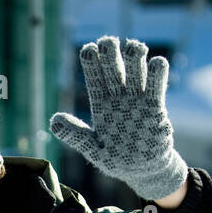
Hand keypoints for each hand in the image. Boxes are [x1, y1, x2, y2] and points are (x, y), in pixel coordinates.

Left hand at [49, 37, 186, 200]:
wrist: (143, 171)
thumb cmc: (117, 159)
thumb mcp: (93, 150)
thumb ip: (76, 136)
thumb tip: (54, 121)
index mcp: (102, 106)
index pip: (95, 79)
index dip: (91, 62)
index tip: (89, 49)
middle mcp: (119, 98)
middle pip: (114, 69)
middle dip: (111, 53)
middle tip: (108, 41)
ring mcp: (138, 100)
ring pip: (136, 72)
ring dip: (135, 57)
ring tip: (134, 47)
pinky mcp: (155, 107)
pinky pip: (157, 87)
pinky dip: (158, 73)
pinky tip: (157, 62)